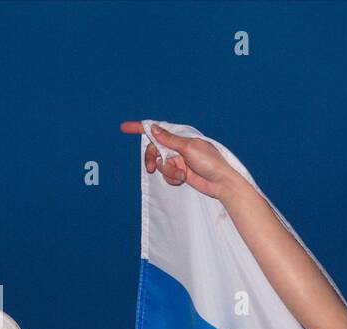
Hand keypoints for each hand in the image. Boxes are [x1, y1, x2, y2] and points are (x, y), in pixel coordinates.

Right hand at [119, 121, 240, 198]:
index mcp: (181, 138)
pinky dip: (173, 178)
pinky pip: (167, 175)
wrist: (221, 184)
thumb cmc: (210, 163)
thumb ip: (169, 140)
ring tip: (182, 175)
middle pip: (154, 150)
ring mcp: (179, 161)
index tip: (125, 127)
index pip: (158, 130)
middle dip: (152, 159)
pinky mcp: (180, 174)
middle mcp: (178, 148)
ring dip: (169, 171)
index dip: (141, 128)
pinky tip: (183, 179)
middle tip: (151, 168)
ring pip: (161, 165)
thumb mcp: (189, 148)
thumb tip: (153, 128)